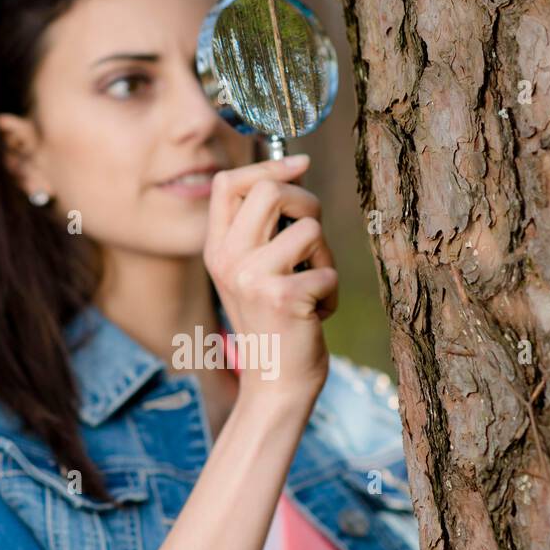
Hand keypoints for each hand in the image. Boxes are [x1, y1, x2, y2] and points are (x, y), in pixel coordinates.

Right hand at [203, 153, 337, 406]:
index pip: (229, 184)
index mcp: (217, 250)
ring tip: (312, 286)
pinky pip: (327, 269)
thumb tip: (296, 170)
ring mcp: (253, 278)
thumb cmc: (275, 325)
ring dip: (324, 256)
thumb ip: (262, 229)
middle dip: (306, 202)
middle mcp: (228, 260)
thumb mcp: (253, 274)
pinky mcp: (283, 297)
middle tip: (312, 234)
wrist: (275, 385)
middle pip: (270, 190)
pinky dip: (332, 293)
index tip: (301, 165)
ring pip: (308, 228)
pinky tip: (315, 315)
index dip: (268, 165)